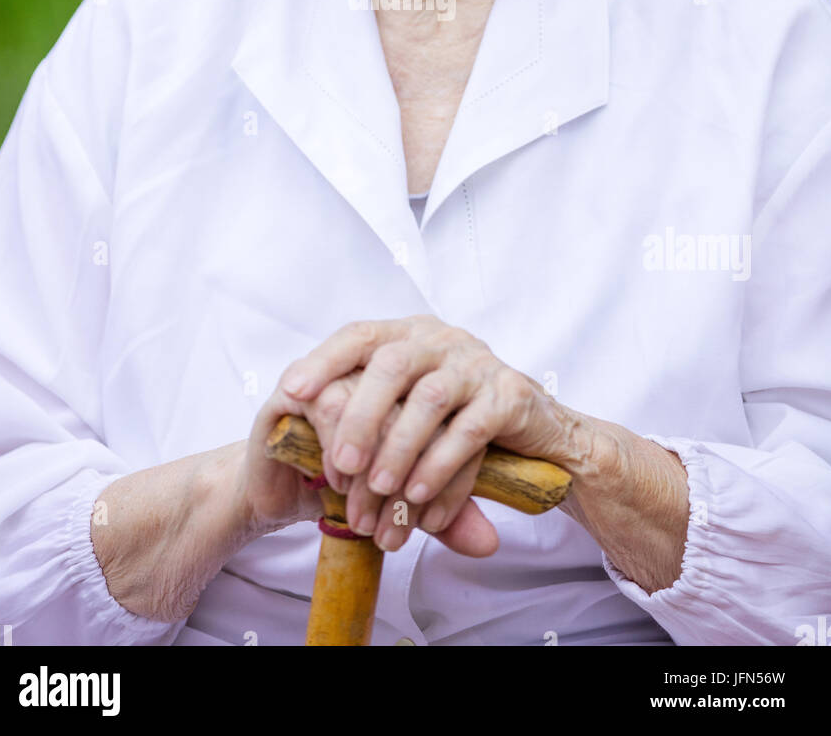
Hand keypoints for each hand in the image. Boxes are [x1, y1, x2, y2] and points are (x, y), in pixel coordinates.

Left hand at [277, 315, 570, 555]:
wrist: (540, 432)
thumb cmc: (457, 420)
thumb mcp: (408, 406)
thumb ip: (365, 410)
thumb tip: (290, 423)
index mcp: (410, 335)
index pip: (359, 334)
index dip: (323, 360)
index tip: (291, 391)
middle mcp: (442, 339)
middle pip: (392, 365)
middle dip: (361, 416)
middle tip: (342, 466)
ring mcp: (478, 363)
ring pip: (430, 399)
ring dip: (399, 448)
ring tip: (378, 489)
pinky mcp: (510, 394)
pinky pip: (469, 430)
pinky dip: (440, 466)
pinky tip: (420, 497)